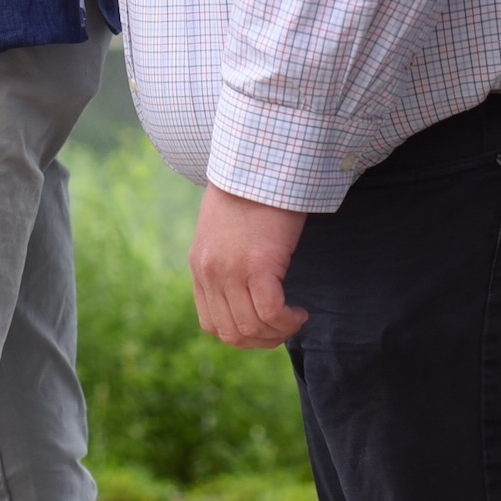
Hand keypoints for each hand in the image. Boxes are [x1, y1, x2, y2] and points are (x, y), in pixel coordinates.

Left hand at [190, 184, 309, 349]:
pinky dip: (287, 320)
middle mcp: (210, 273)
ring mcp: (231, 271)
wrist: (260, 160)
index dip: (241, 334)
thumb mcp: (223, 227)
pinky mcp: (257, 265)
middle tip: (285, 326)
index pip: (211, 324)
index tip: (265, 324)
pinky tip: (299, 311)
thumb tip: (243, 280)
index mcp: (200, 265)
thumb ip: (225, 256)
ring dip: (278, 332)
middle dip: (262, 340)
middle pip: (232, 333)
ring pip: (252, 328)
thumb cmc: (250, 188)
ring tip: (295, 317)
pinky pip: (270, 312)